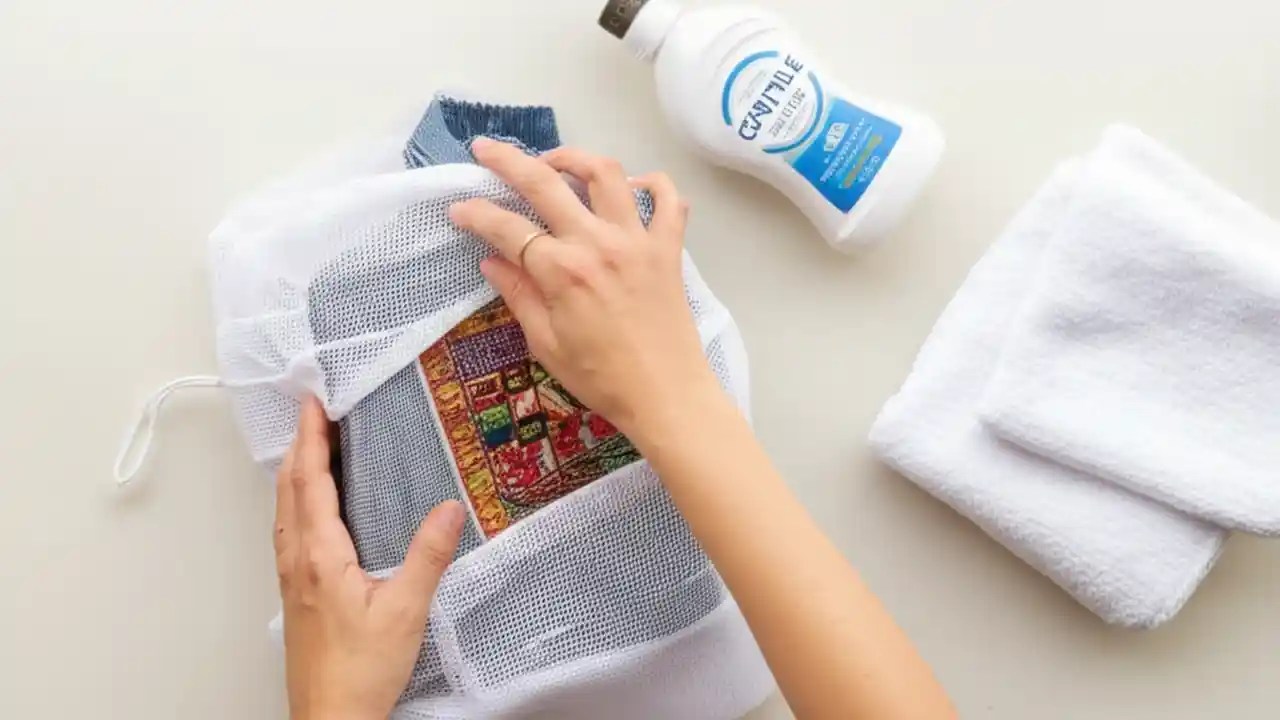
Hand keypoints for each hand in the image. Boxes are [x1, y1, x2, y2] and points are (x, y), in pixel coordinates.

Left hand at [275, 397, 464, 719]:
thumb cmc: (360, 673)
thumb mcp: (406, 610)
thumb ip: (428, 556)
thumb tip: (449, 508)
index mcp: (319, 556)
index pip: (310, 482)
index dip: (312, 439)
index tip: (314, 403)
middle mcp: (297, 562)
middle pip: (289, 490)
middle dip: (299, 446)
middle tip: (311, 412)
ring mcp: (292, 581)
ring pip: (284, 512)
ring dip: (294, 474)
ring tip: (308, 449)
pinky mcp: (297, 597)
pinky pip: (289, 534)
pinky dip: (296, 504)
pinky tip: (311, 513)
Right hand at [449, 139, 719, 440]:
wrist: (667, 397)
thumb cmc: (601, 379)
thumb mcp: (546, 344)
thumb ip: (518, 295)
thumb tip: (492, 261)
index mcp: (561, 271)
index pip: (507, 228)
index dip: (477, 214)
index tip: (459, 209)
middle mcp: (597, 243)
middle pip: (545, 182)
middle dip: (508, 160)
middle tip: (486, 149)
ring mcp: (637, 241)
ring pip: (606, 173)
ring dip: (576, 158)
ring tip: (555, 162)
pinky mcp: (668, 248)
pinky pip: (668, 199)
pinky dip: (652, 184)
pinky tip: (632, 187)